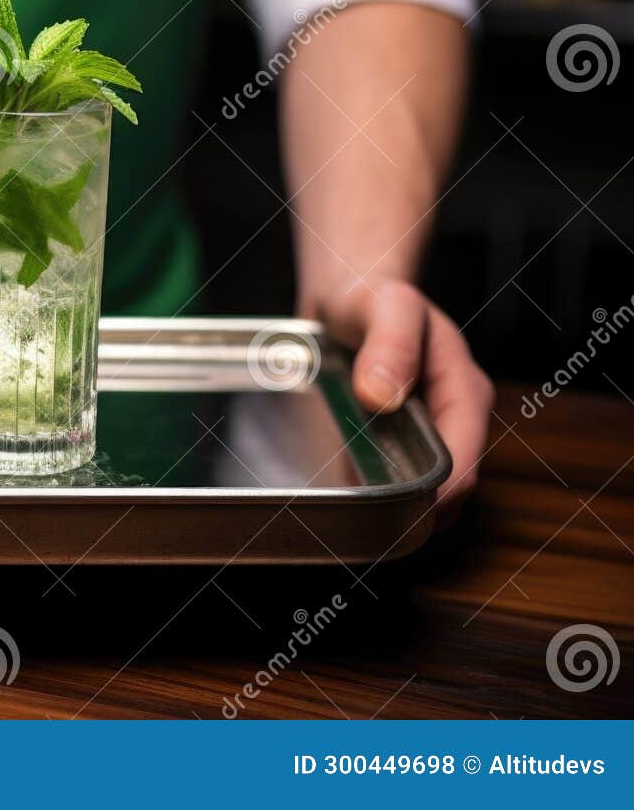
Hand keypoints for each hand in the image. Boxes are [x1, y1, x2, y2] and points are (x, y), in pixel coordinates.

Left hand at [310, 278, 491, 511]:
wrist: (350, 289)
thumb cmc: (375, 292)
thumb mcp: (386, 306)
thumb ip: (390, 345)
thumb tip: (382, 395)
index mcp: (465, 391)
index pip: (465, 464)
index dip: (437, 497)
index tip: (397, 514)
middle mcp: (453, 416)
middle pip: (451, 487)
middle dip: (418, 511)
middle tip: (368, 524)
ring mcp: (429, 428)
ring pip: (426, 488)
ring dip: (399, 507)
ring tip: (355, 515)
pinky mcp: (401, 434)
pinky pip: (399, 476)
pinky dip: (379, 491)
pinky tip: (346, 493)